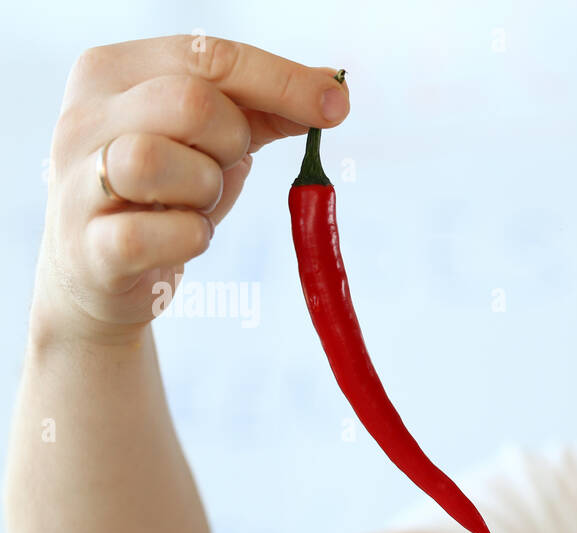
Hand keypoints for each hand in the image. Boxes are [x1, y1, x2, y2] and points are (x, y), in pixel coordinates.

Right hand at [32, 35, 349, 342]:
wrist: (98, 272)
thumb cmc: (163, 194)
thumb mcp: (213, 141)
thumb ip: (265, 109)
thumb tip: (334, 87)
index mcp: (113, 71)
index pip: (208, 55)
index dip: (282, 79)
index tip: (336, 103)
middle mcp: (84, 116)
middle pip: (189, 102)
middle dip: (232, 140)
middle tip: (225, 165)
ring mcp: (78, 181)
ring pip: (157, 159)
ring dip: (205, 190)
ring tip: (195, 205)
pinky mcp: (89, 246)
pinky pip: (155, 234)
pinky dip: (189, 238)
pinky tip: (184, 239)